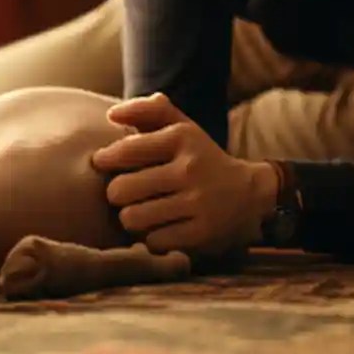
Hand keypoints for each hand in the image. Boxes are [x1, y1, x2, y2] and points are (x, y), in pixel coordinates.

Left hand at [92, 93, 279, 256]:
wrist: (250, 194)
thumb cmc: (200, 158)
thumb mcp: (181, 127)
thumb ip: (147, 112)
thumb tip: (111, 115)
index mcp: (182, 137)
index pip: (124, 150)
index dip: (104, 160)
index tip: (103, 163)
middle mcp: (190, 168)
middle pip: (120, 189)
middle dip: (116, 193)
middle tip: (125, 193)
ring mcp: (198, 202)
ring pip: (132, 218)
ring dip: (131, 218)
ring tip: (141, 211)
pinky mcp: (202, 234)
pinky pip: (153, 241)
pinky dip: (152, 238)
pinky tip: (162, 228)